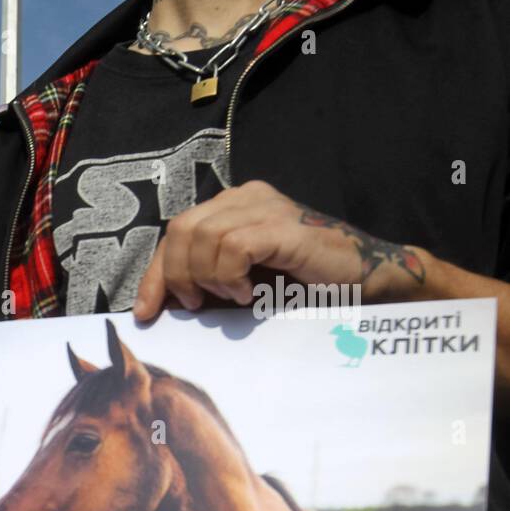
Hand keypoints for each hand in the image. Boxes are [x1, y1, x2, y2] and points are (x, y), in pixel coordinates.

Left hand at [133, 180, 428, 322]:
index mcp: (233, 207)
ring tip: (233, 298)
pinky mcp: (284, 227)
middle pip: (181, 229)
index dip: (155, 274)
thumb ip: (204, 283)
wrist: (364, 283)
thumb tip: (157, 306)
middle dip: (177, 275)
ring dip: (207, 277)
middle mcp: (247, 197)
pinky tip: (249, 294)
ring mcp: (267, 207)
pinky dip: (230, 276)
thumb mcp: (240, 284)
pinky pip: (234, 246)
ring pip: (203, 235)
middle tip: (198, 305)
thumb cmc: (303, 286)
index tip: (147, 313)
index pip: (175, 232)